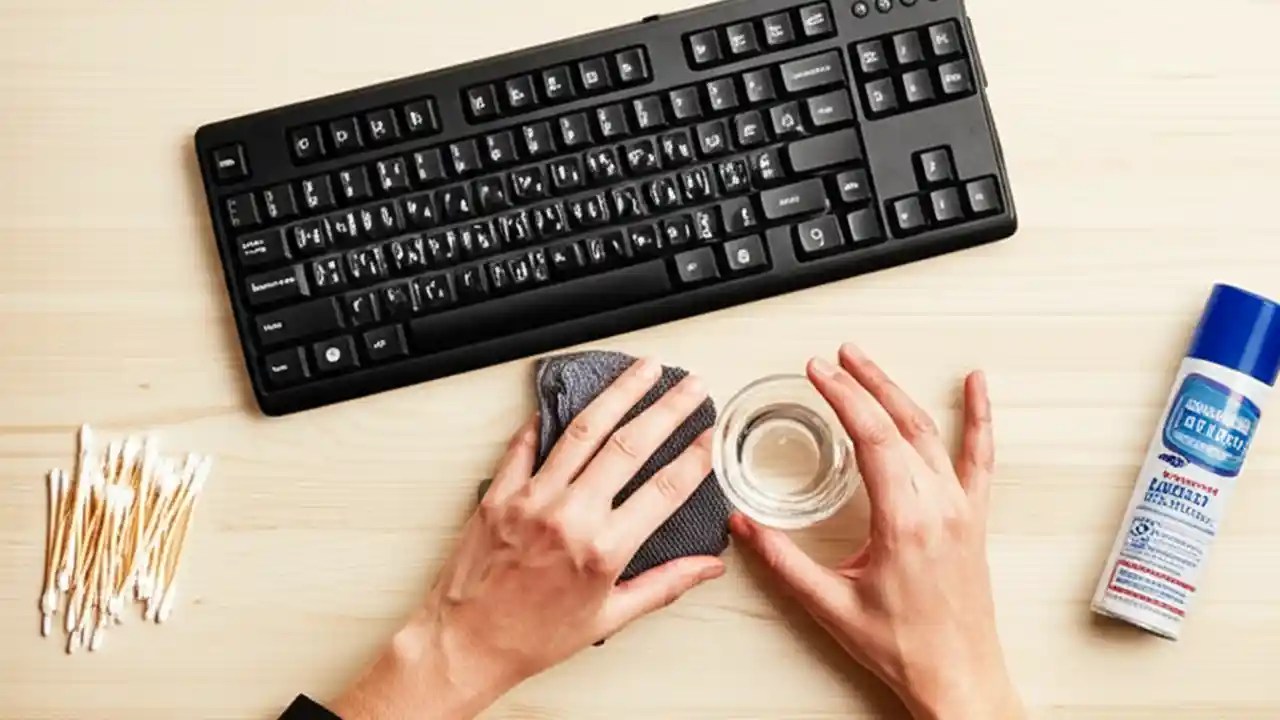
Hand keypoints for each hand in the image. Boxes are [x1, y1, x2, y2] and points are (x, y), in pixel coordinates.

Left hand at [332, 358, 723, 719]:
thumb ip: (663, 584)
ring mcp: (532, 499)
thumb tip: (709, 566)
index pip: (664, 490)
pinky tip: (568, 395)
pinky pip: (527, 443)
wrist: (465, 644)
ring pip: (583, 431)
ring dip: (618, 394)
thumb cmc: (534, 638)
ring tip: (642, 370)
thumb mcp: (609, 617)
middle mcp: (571, 516)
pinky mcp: (500, 493)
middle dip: (666, 410)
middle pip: (630, 447)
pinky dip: (548, 417)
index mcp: (604, 550)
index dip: (695, 458)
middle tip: (691, 386)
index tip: (712, 435)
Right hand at [731, 345, 1022, 719]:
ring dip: (898, 392)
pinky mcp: (972, 517)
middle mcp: (938, 507)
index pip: (872, 438)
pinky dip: (980, 417)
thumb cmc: (903, 648)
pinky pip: (980, 457)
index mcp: (904, 522)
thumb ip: (782, 561)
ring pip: (930, 432)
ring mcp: (960, 509)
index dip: (844, 397)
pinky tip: (977, 386)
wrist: (957, 677)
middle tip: (833, 359)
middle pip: (898, 424)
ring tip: (869, 364)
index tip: (820, 371)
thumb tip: (743, 526)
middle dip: (863, 383)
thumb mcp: (830, 605)